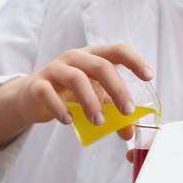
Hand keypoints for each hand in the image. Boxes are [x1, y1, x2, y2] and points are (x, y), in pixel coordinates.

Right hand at [11, 44, 152, 139]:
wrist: (32, 97)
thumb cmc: (71, 94)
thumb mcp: (97, 100)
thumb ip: (114, 114)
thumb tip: (129, 131)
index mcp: (94, 56)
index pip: (118, 50)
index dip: (135, 60)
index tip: (149, 77)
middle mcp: (75, 58)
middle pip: (100, 66)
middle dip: (118, 89)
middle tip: (127, 112)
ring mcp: (54, 69)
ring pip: (76, 78)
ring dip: (91, 101)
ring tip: (99, 122)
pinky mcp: (37, 85)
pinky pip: (47, 93)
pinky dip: (59, 108)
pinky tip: (68, 121)